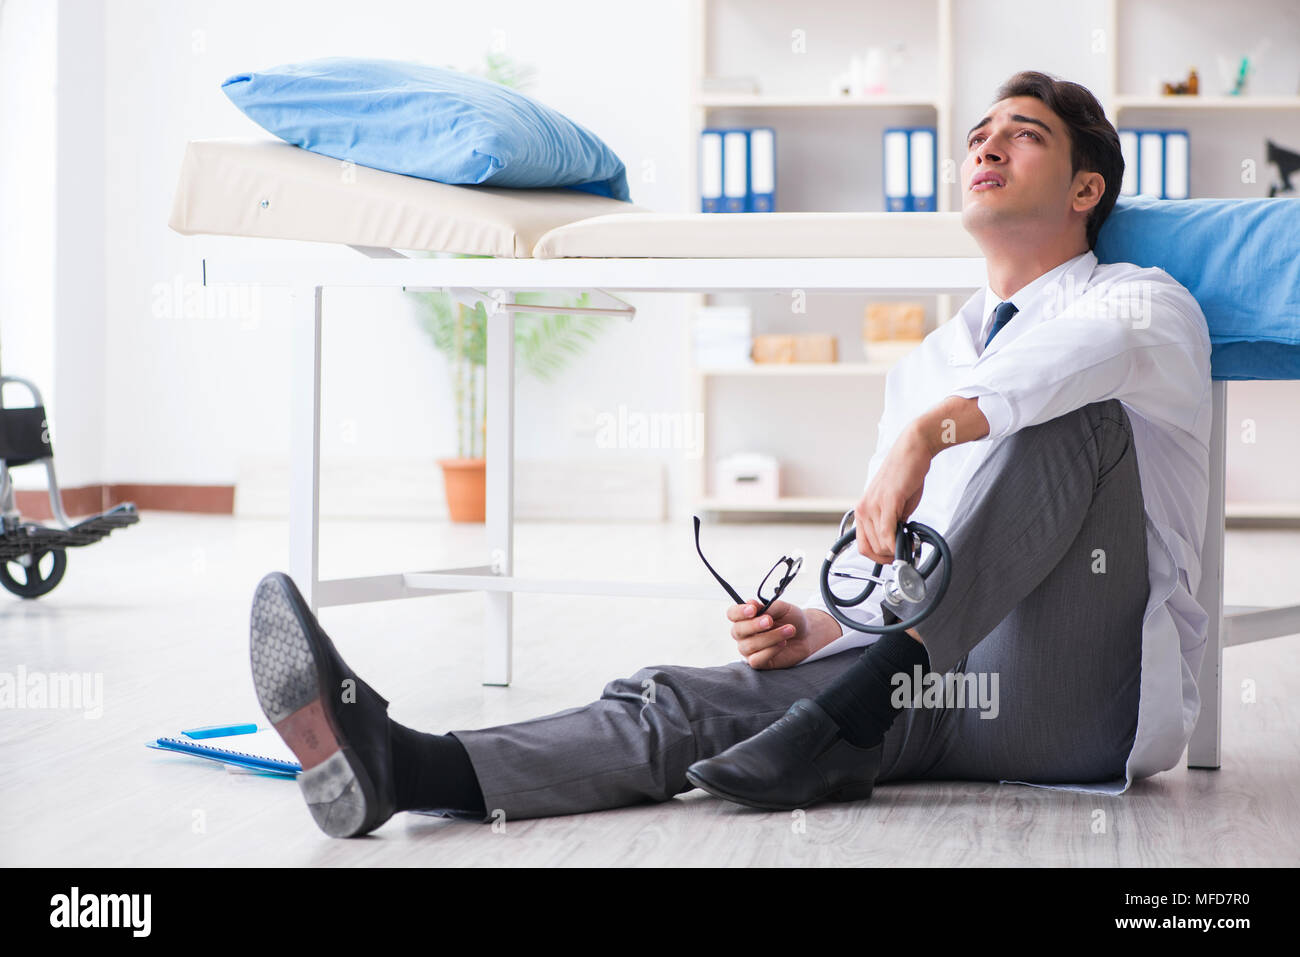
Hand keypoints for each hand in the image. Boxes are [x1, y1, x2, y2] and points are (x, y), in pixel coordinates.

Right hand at [726, 599, 814, 670]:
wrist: (806, 635)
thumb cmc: (790, 619)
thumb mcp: (782, 608)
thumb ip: (767, 606)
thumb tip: (750, 602)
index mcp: (745, 617)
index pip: (732, 614)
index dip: (739, 612)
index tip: (753, 609)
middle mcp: (743, 633)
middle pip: (737, 631)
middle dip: (754, 625)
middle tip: (770, 621)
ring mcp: (749, 649)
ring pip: (749, 645)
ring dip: (770, 637)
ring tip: (789, 630)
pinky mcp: (758, 662)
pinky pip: (757, 660)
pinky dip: (770, 651)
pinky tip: (782, 643)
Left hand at [855, 427, 932, 564]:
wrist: (912, 451)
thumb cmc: (905, 476)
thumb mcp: (894, 505)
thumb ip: (892, 523)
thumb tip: (897, 542)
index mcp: (863, 510)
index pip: (863, 546)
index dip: (878, 558)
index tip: (894, 560)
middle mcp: (863, 509)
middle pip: (872, 548)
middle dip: (890, 557)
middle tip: (906, 554)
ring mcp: (873, 505)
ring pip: (880, 544)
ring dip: (896, 551)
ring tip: (911, 546)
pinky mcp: (887, 501)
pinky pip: (887, 533)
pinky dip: (896, 544)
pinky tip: (907, 545)